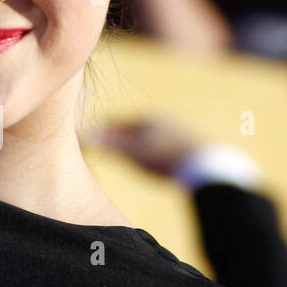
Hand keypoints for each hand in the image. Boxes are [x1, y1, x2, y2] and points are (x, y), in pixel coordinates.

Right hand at [80, 116, 200, 176]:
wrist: (207, 169)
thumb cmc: (164, 157)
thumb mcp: (131, 151)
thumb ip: (106, 143)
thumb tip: (78, 132)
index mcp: (149, 118)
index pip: (117, 123)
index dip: (102, 132)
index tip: (91, 139)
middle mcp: (166, 121)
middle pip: (135, 131)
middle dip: (121, 139)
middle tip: (109, 150)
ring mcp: (181, 134)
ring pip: (152, 140)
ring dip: (140, 149)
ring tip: (133, 161)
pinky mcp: (192, 149)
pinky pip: (166, 150)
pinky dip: (155, 156)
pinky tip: (157, 167)